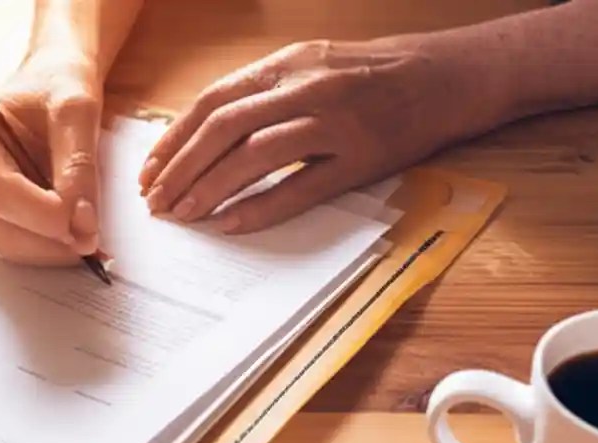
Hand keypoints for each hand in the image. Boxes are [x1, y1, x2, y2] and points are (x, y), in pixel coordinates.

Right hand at [0, 52, 102, 264]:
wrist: (49, 81)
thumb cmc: (60, 86)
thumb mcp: (78, 111)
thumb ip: (78, 164)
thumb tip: (82, 222)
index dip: (42, 216)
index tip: (86, 224)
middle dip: (47, 242)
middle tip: (92, 240)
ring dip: (44, 250)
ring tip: (84, 239)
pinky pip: (4, 238)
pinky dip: (38, 247)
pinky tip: (67, 235)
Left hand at [138, 38, 487, 232]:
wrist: (447, 76)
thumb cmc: (375, 75)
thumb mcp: (314, 65)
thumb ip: (266, 92)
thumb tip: (209, 131)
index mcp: (288, 64)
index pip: (214, 101)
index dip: (174, 138)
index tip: (149, 169)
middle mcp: (306, 87)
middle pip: (224, 127)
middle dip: (181, 167)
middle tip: (156, 201)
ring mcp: (334, 122)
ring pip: (254, 154)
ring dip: (210, 187)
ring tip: (182, 213)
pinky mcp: (360, 157)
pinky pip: (300, 187)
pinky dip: (261, 206)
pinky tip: (230, 222)